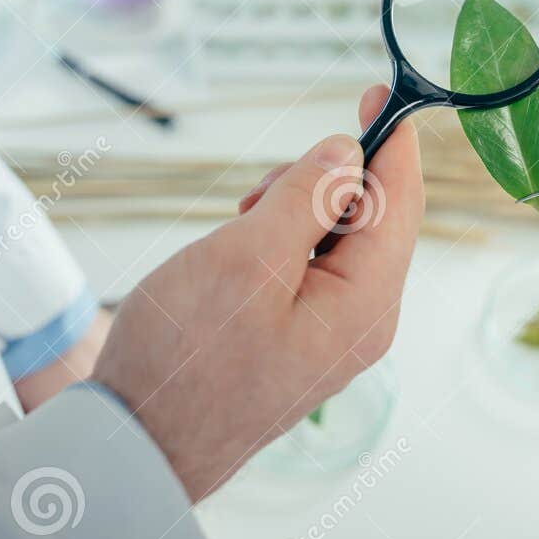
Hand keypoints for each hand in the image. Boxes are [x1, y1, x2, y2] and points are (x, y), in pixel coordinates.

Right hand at [91, 86, 422, 501]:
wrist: (138, 444)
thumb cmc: (186, 363)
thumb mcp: (247, 258)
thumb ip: (307, 199)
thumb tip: (350, 154)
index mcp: (366, 304)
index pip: (401, 201)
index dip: (390, 140)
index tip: (374, 93)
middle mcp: (362, 322)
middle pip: (372, 217)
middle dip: (322, 185)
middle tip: (259, 193)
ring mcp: (331, 335)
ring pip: (336, 241)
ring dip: (293, 214)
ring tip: (240, 228)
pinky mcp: (299, 340)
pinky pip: (309, 270)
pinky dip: (279, 245)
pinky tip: (239, 254)